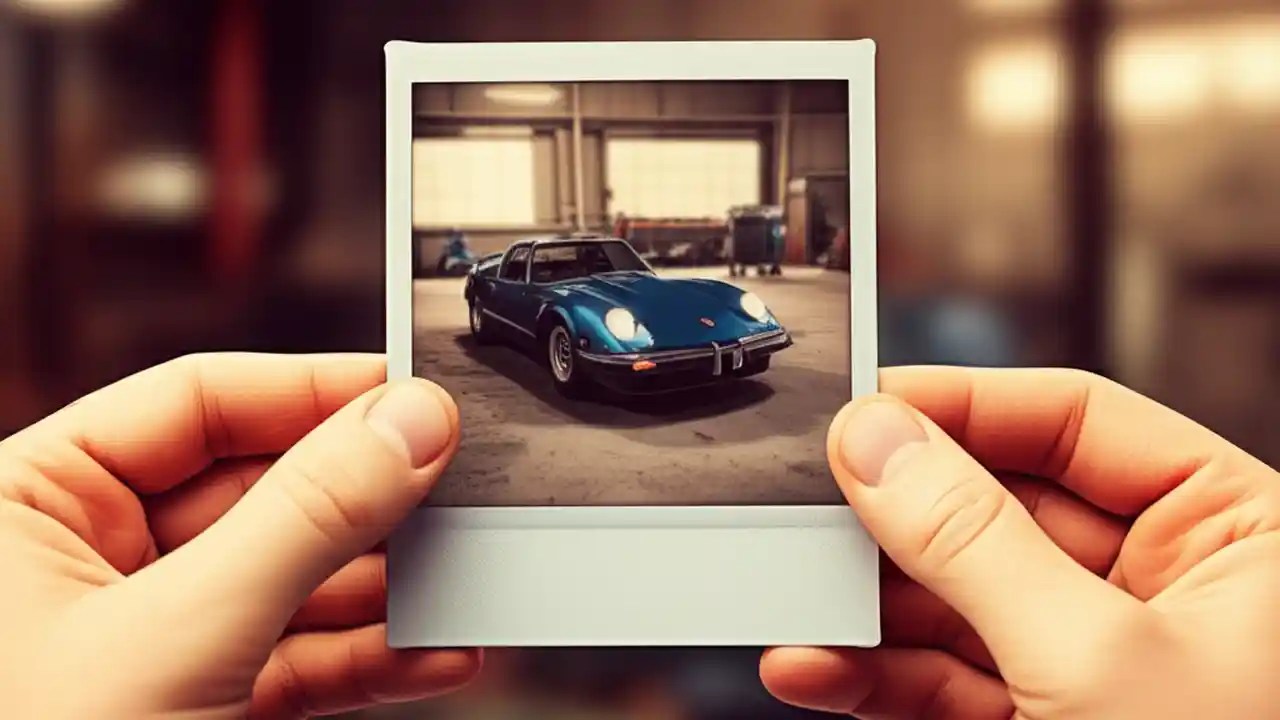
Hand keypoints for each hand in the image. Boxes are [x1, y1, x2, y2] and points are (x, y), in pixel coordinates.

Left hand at [0, 354, 480, 718]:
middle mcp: (88, 556)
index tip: (412, 396)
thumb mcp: (177, 636)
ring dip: (385, 589)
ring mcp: (148, 635)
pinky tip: (435, 653)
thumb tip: (406, 426)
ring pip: (290, 578)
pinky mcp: (194, 703)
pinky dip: (368, 660)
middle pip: (260, 489)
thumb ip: (303, 520)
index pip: (197, 402)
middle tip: (457, 488)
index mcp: (32, 499)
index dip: (313, 392)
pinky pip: (295, 659)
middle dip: (365, 503)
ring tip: (463, 576)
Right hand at [761, 367, 1279, 718]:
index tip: (864, 409)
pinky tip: (816, 669)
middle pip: (999, 508)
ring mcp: (1099, 660)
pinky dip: (878, 678)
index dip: (962, 406)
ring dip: (870, 608)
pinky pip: (949, 680)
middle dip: (898, 518)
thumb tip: (881, 442)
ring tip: (793, 598)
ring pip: (960, 599)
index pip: (1075, 421)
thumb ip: (975, 540)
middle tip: (808, 506)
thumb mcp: (1094, 661)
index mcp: (1231, 533)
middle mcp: (1167, 585)